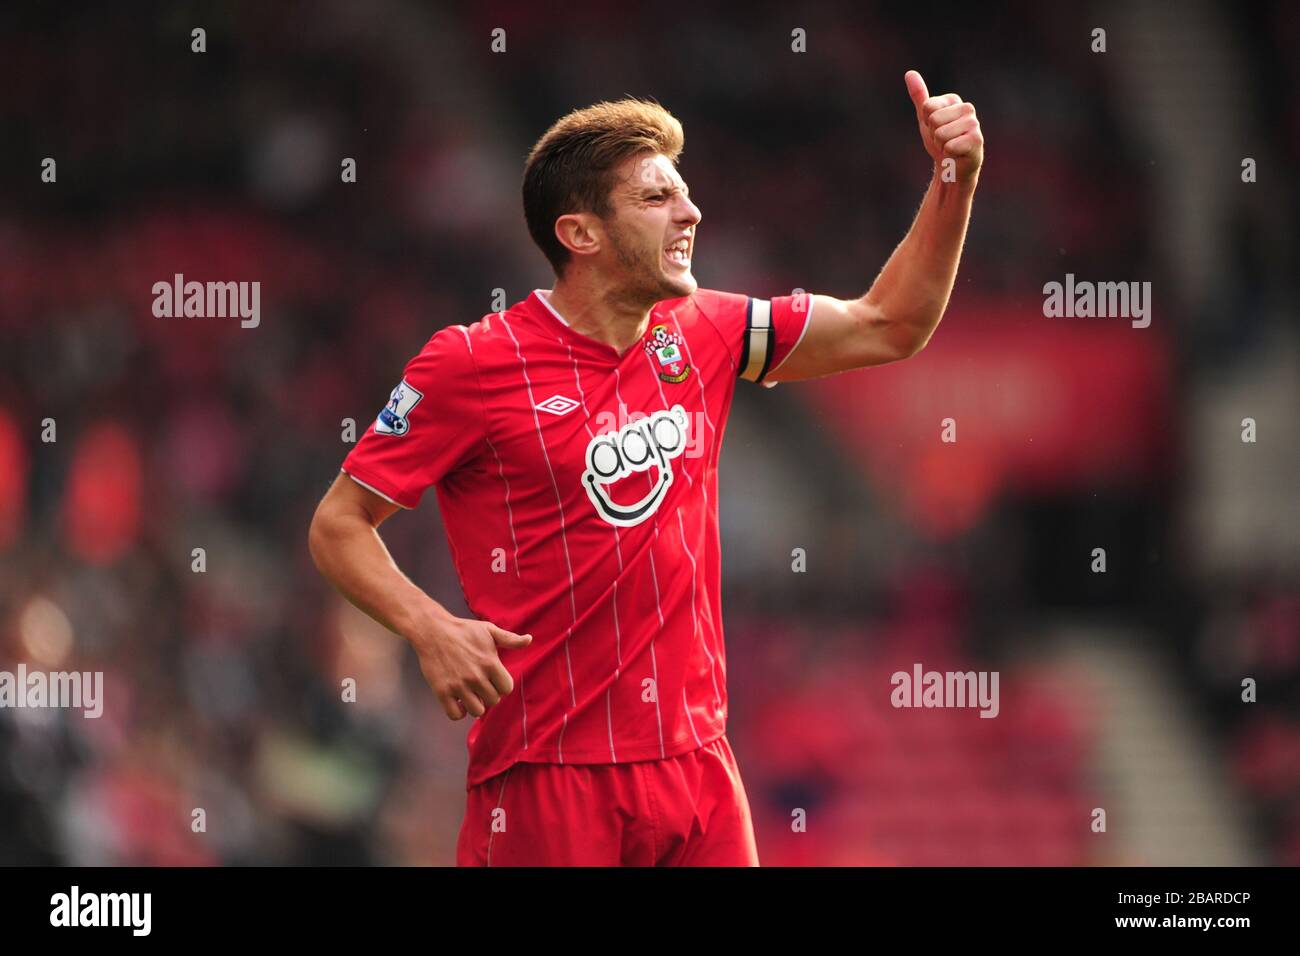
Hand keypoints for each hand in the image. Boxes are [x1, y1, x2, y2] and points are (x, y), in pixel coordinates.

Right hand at [410, 614, 531, 719]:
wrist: (433, 631)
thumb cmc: (463, 630)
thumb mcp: (489, 630)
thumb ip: (510, 639)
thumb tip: (529, 640)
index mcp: (490, 663)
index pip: (506, 689)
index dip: (501, 685)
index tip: (494, 679)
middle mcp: (475, 677)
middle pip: (493, 700)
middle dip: (489, 694)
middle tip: (481, 685)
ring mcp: (458, 686)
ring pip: (477, 711)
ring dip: (475, 704)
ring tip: (471, 694)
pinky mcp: (442, 692)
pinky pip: (455, 715)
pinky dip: (459, 712)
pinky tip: (459, 701)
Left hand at [905, 70, 982, 182]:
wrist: (952, 168)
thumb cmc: (940, 142)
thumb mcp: (926, 118)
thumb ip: (919, 96)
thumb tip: (909, 73)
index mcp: (954, 100)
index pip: (927, 107)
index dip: (927, 123)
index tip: (937, 129)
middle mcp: (967, 108)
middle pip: (933, 119)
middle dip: (934, 136)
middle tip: (944, 141)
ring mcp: (974, 124)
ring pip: (940, 134)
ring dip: (941, 146)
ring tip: (950, 148)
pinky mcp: (977, 141)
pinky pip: (949, 146)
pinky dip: (949, 155)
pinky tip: (957, 155)